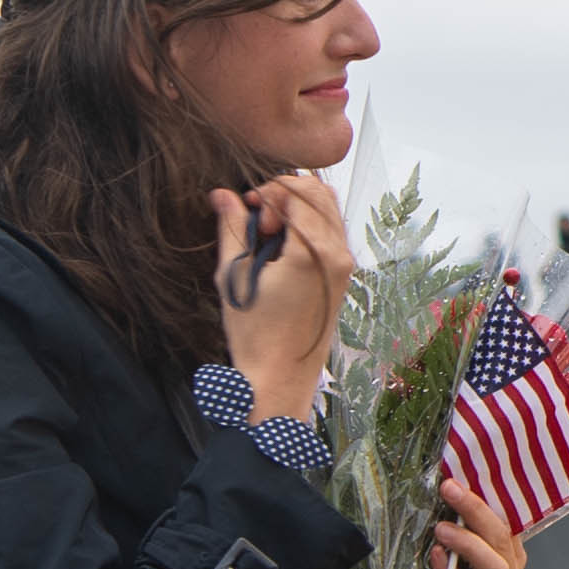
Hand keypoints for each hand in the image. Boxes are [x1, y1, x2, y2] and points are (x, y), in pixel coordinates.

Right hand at [207, 173, 348, 424]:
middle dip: (285, 194)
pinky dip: (310, 225)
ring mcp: (346, 265)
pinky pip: (333, 232)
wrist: (280, 378)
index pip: (297, 191)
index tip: (248, 212)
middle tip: (260, 221)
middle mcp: (338, 254)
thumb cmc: (254, 333)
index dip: (267, 192)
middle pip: (319, 192)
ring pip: (329, 208)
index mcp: (313, 252)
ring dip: (299, 208)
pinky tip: (284, 247)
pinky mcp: (345, 276)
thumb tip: (222, 194)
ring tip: (270, 235)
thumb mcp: (234, 276)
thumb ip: (231, 228)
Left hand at [428, 474, 521, 568]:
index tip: (463, 472)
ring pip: (494, 566)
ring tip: (441, 530)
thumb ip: (461, 540)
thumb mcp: (464, 568)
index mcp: (509, 559)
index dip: (488, 496)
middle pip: (502, 538)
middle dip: (476, 510)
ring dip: (468, 543)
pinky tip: (436, 558)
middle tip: (449, 488)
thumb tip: (441, 499)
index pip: (506, 520)